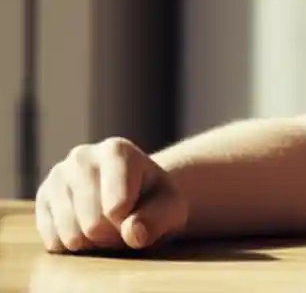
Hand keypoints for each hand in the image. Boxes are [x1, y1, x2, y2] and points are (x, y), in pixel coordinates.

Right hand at [35, 137, 188, 253]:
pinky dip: (73, 246)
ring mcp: (57, 177)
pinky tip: (87, 228)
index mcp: (116, 150)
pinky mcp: (42, 199)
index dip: (133, 223)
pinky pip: (54, 241)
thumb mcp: (171, 209)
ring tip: (108, 225)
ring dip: (93, 243)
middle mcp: (81, 157)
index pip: (117, 207)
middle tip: (125, 223)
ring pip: (71, 236)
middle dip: (113, 235)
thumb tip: (132, 233)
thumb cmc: (156, 201)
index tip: (141, 211)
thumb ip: (159, 219)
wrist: (136, 197)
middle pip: (93, 224)